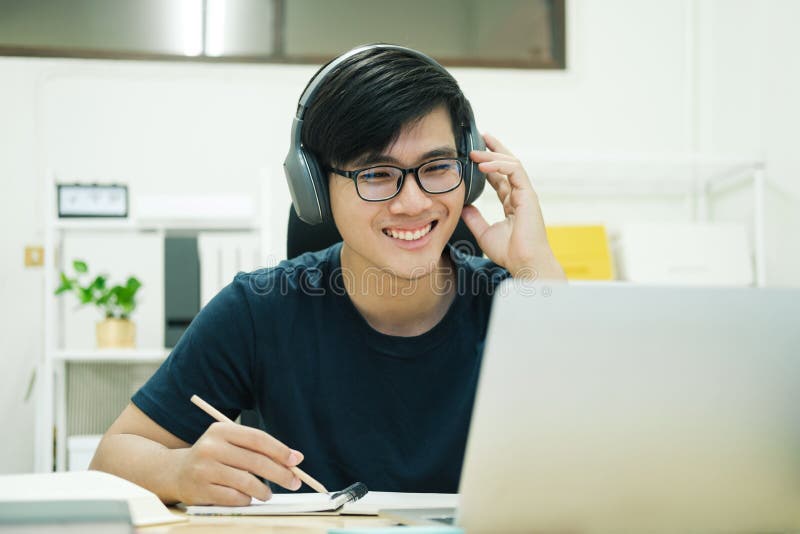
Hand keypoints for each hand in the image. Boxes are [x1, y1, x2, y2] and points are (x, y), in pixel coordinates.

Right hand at [173, 421, 303, 505]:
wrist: (176, 472)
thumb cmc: (214, 458)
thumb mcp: (231, 444)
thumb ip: (258, 449)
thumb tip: (294, 459)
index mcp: (221, 430)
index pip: (258, 438)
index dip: (280, 450)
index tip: (296, 460)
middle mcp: (211, 447)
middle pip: (255, 461)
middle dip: (280, 473)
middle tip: (294, 482)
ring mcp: (204, 469)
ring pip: (247, 482)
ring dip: (263, 491)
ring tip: (267, 494)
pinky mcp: (200, 490)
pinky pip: (234, 497)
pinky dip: (246, 500)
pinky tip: (247, 498)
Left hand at [461, 133, 564, 279]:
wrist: (524, 263)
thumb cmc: (510, 252)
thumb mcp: (484, 233)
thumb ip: (475, 218)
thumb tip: (464, 206)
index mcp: (512, 203)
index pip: (500, 177)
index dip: (489, 164)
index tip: (475, 153)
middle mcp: (520, 195)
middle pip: (508, 164)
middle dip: (495, 149)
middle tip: (480, 137)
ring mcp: (525, 194)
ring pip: (512, 164)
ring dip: (493, 155)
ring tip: (475, 152)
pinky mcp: (528, 195)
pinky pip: (515, 171)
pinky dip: (499, 166)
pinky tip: (484, 165)